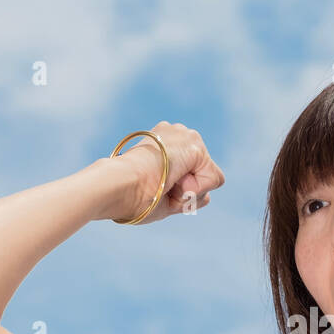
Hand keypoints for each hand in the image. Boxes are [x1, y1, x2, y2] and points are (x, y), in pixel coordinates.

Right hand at [94, 121, 224, 224]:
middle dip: (186, 190)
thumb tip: (208, 198)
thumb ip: (185, 196)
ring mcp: (185, 136)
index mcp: (163, 143)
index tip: (156, 189)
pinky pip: (214, 179)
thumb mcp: (162, 198)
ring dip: (189, 190)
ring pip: (209, 177)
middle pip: (201, 174)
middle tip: (160, 188)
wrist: (119, 184)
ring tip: (165, 184)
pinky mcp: (194, 144)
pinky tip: (174, 182)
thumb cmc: (131, 196)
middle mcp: (176, 134)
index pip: (189, 173)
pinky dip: (196, 189)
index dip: (180, 192)